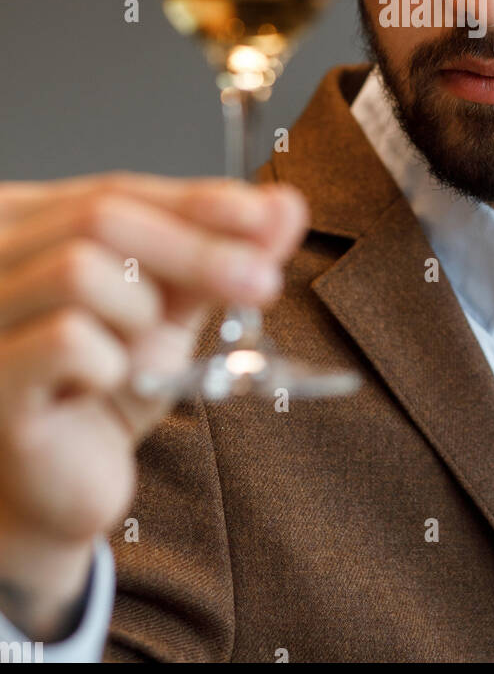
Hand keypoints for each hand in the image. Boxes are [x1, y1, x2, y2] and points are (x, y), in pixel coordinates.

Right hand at [0, 170, 306, 637]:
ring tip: (134, 356)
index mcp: (29, 226)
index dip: (194, 202)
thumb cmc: (102, 385)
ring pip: (77, 269)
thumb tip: (284, 206)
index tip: (262, 215)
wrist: (61, 481)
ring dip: (137, 314)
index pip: (115, 191)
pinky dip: (109, 364)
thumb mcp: (172, 309)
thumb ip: (221, 254)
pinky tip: (102, 386)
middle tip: (263, 282)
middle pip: (100, 219)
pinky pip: (68, 340)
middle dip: (196, 250)